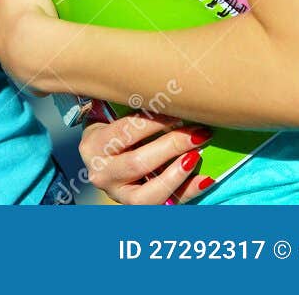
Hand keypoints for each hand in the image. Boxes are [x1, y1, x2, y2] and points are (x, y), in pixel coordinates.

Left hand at [0, 0, 60, 90]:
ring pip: (24, 54)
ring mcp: (18, 67)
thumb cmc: (23, 13)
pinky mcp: (38, 80)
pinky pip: (44, 70)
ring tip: (53, 37)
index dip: (4, 2)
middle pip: (7, 34)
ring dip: (35, 46)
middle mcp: (0, 48)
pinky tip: (62, 55)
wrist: (44, 52)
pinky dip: (51, 63)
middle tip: (40, 17)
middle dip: (19, 27)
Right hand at [80, 111, 213, 203]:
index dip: (153, 122)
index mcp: (92, 146)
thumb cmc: (114, 134)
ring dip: (176, 175)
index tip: (178, 112)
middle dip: (171, 146)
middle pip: (138, 163)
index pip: (125, 132)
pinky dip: (188, 193)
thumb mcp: (110, 118)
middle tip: (197, 132)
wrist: (104, 164)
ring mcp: (118, 196)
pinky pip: (166, 206)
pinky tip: (205, 179)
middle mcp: (101, 174)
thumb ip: (129, 108)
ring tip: (196, 156)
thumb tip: (160, 90)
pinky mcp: (138, 209)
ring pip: (147, 195)